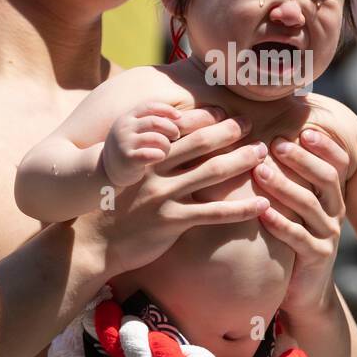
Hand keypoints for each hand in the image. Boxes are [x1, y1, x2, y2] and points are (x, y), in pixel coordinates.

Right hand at [76, 106, 269, 277]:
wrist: (93, 243)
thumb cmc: (112, 208)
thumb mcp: (127, 176)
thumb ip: (150, 160)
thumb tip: (172, 146)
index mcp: (145, 155)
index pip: (181, 128)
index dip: (207, 118)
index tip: (228, 112)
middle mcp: (156, 170)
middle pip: (201, 143)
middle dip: (229, 131)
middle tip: (251, 124)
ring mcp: (164, 196)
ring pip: (212, 173)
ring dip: (242, 161)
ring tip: (263, 154)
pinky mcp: (172, 222)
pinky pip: (214, 213)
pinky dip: (242, 209)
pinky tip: (264, 205)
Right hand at [100, 101, 180, 185]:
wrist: (104, 169)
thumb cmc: (128, 147)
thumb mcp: (133, 130)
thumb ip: (149, 122)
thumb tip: (179, 116)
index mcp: (127, 117)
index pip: (150, 106)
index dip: (167, 110)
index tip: (179, 116)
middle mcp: (125, 127)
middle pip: (155, 122)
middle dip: (171, 128)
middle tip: (176, 135)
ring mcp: (125, 142)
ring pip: (156, 138)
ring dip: (167, 145)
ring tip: (166, 150)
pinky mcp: (127, 158)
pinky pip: (150, 154)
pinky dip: (160, 155)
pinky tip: (159, 157)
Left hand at [251, 128, 350, 317]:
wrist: (304, 289)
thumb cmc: (293, 237)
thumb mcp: (296, 207)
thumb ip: (290, 177)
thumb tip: (268, 136)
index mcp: (332, 195)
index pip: (337, 163)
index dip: (324, 146)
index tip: (304, 129)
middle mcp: (334, 212)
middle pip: (325, 179)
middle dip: (301, 159)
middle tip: (276, 144)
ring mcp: (327, 235)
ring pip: (308, 205)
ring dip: (284, 186)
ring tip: (260, 171)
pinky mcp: (316, 257)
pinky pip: (298, 237)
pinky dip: (279, 223)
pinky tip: (262, 212)